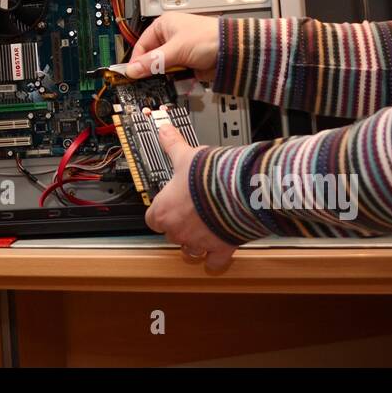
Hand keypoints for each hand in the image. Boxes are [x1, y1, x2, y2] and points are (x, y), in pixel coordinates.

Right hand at [125, 12, 218, 81]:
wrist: (234, 50)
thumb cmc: (210, 38)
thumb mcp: (176, 50)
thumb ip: (153, 62)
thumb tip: (133, 70)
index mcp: (164, 26)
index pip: (142, 45)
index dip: (136, 60)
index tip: (131, 75)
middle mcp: (170, 37)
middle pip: (151, 58)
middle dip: (151, 70)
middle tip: (146, 81)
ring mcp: (179, 51)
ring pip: (163, 68)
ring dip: (164, 75)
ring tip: (167, 79)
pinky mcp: (188, 63)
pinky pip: (175, 74)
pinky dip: (175, 79)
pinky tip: (177, 81)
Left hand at [143, 107, 235, 272]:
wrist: (240, 190)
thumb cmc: (210, 175)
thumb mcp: (186, 156)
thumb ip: (172, 144)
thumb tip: (163, 130)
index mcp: (165, 210)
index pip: (152, 219)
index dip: (160, 212)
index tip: (167, 205)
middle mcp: (178, 230)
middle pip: (170, 234)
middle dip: (179, 225)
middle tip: (190, 212)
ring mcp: (199, 242)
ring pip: (189, 251)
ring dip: (194, 243)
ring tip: (203, 230)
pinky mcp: (220, 249)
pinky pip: (214, 262)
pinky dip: (216, 258)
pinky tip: (220, 248)